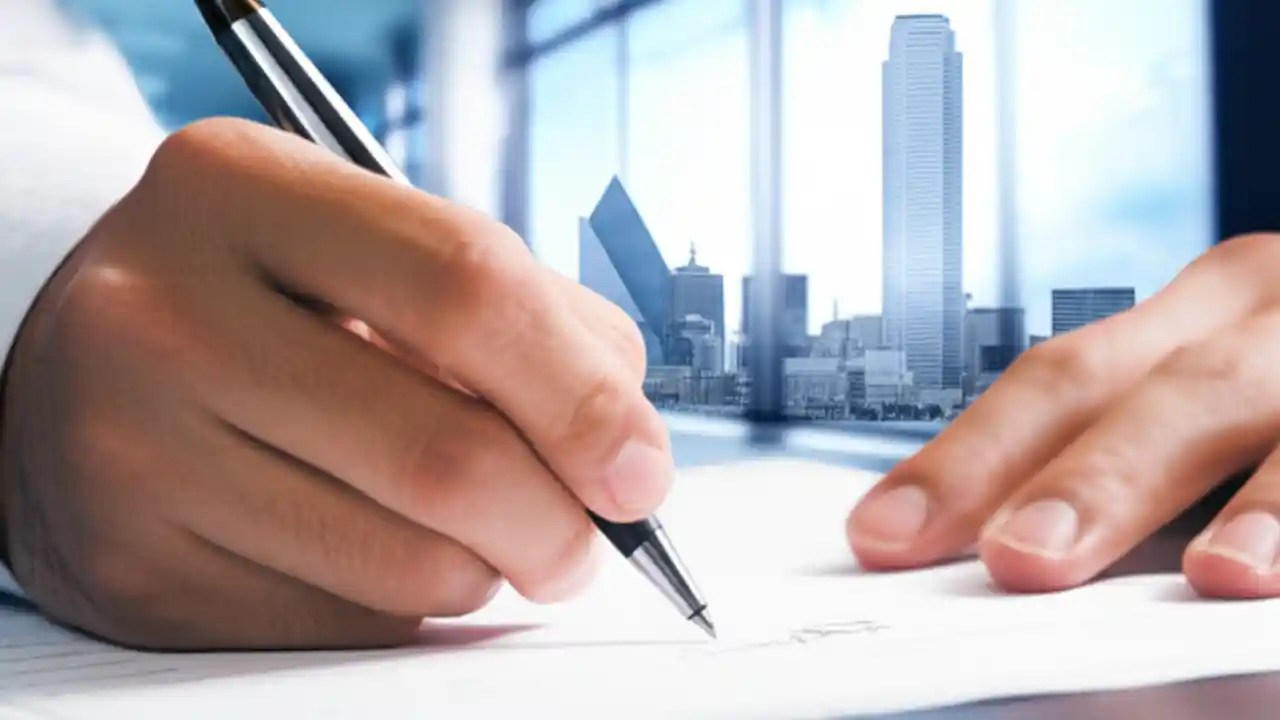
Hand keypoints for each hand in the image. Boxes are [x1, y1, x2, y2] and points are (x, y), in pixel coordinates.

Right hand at [0, 118, 670, 649]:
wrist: (82, 371)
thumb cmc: (266, 301)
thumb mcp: (368, 248)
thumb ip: (520, 314)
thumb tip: (628, 446)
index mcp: (238, 188)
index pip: (464, 286)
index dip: (584, 394)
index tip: (642, 470)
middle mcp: (161, 310)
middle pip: (444, 453)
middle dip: (558, 523)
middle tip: (585, 543)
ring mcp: (130, 449)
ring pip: (408, 566)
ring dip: (486, 571)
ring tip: (475, 534)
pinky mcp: (132, 569)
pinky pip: (345, 626)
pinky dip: (406, 607)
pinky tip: (376, 551)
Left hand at [848, 235, 1279, 596]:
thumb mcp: (1217, 404)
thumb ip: (1132, 477)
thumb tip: (1004, 566)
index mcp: (1191, 317)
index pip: (1055, 383)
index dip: (967, 458)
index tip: (886, 534)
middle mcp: (1267, 311)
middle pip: (1155, 389)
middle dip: (1088, 481)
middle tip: (1018, 561)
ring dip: (1264, 501)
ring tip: (1220, 575)